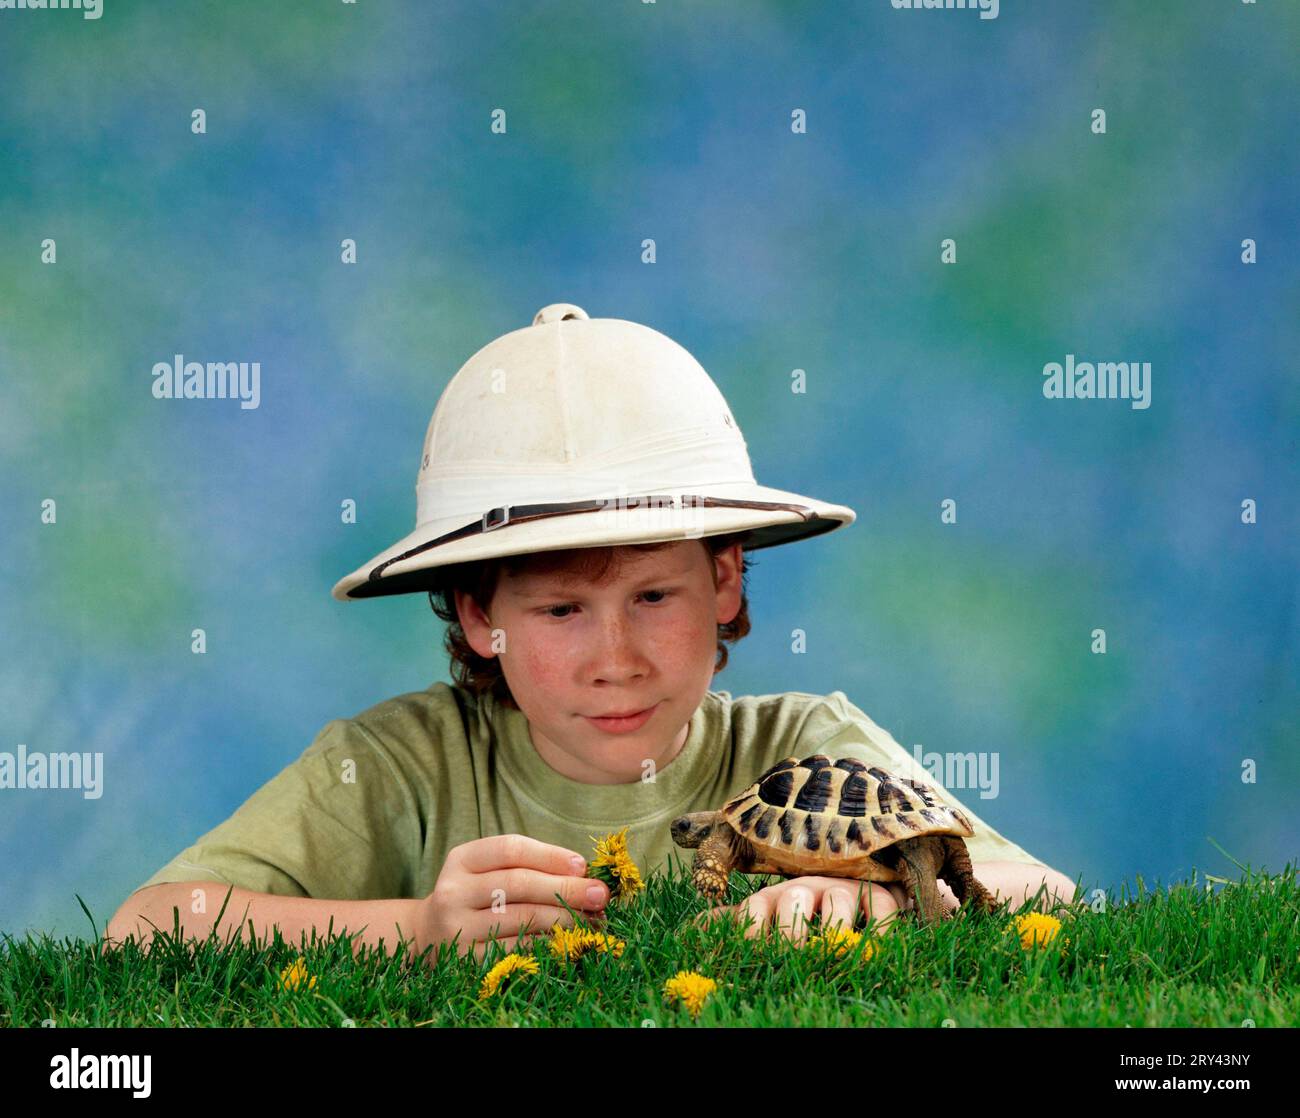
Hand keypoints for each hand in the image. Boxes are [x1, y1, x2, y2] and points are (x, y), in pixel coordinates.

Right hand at [415, 834, 608, 962]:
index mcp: (462, 859)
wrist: (429, 936)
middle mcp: (454, 891)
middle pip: (519, 884)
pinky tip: (567, 939)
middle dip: (565, 888)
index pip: (511, 849)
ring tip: (592, 918)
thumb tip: (583, 873)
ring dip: (564, 918)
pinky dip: (548, 942)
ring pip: (522, 919)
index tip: (583, 865)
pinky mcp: (466, 959)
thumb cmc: (477, 896)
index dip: (551, 855)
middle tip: (599, 894)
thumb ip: (529, 865)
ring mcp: (457, 927)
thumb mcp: (490, 870)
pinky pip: (517, 949)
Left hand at [692, 876, 927, 942]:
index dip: (750, 931)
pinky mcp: (874, 894)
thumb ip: (729, 922)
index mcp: (769, 898)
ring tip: (835, 951)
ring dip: (835, 928)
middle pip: (791, 901)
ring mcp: (837, 889)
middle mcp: (801, 889)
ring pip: (835, 903)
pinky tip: (880, 947)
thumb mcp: (761, 918)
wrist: (849, 885)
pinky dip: (883, 926)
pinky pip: (881, 905)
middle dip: (791, 931)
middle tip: (793, 955)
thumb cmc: (795, 914)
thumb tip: (688, 931)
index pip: (753, 910)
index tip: (750, 954)